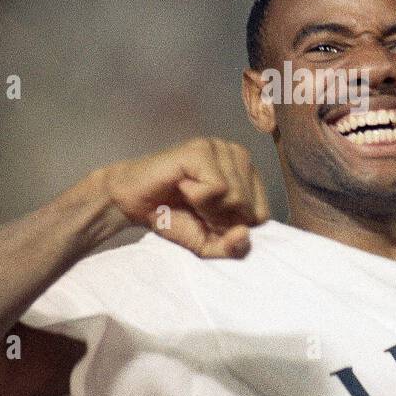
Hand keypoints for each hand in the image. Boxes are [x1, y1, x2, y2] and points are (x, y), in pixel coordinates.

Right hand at [99, 139, 269, 257]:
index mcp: (247, 174)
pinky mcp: (202, 149)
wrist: (133, 203)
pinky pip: (218, 187)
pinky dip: (197, 197)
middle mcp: (238, 155)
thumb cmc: (173, 217)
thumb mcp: (208, 243)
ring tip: (188, 196)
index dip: (233, 228)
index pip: (262, 215)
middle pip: (250, 207)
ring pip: (237, 197)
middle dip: (220, 219)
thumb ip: (231, 247)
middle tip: (194, 208)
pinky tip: (182, 186)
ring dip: (207, 208)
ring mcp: (221, 148)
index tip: (208, 219)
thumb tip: (244, 234)